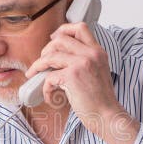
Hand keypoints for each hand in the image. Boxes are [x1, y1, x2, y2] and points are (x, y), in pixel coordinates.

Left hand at [24, 22, 139, 143]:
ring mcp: (81, 63)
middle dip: (46, 49)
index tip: (54, 38)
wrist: (108, 115)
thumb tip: (60, 57)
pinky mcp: (72, 76)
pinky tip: (50, 97)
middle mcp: (91, 54)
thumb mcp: (98, 71)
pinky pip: (49, 77)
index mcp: (98, 51)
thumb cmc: (101, 99)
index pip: (80, 28)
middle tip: (42, 62)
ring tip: (34, 74)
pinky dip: (45, 88)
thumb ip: (85, 61)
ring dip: (38, 66)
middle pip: (61, 39)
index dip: (63, 29)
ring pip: (50, 55)